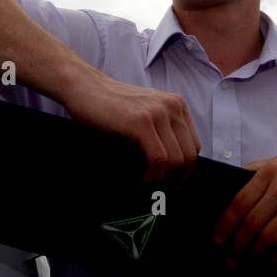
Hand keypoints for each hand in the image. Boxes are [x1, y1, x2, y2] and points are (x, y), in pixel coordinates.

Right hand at [61, 71, 199, 182]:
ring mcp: (158, 112)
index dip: (185, 171)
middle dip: (175, 179)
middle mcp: (172, 106)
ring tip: (144, 186)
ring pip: (175, 160)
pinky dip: (150, 177)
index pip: (193, 146)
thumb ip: (161, 130)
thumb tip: (172, 169)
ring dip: (161, 180)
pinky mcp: (141, 122)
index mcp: (176, 105)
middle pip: (188, 156)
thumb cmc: (109, 105)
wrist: (83, 86)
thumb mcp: (144, 112)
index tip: (171, 185)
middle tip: (157, 191)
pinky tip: (138, 181)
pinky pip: (158, 159)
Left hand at [213, 148, 276, 263]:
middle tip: (231, 258)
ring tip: (249, 261)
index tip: (218, 239)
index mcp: (272, 170)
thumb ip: (260, 169)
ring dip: (255, 254)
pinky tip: (273, 261)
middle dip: (237, 245)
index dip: (225, 225)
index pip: (239, 202)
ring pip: (268, 238)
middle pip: (250, 223)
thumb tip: (233, 185)